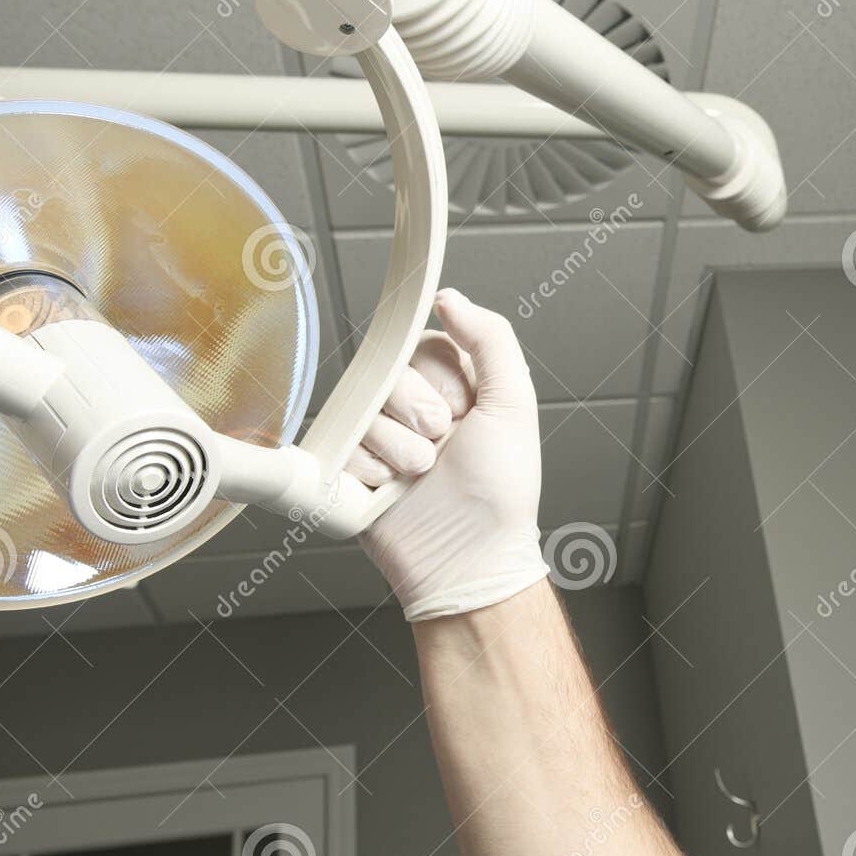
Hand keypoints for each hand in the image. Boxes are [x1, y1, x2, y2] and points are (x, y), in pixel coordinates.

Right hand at [354, 289, 549, 621]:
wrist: (468, 557)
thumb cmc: (500, 489)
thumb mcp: (514, 403)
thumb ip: (490, 339)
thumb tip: (448, 298)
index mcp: (451, 387)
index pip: (421, 346)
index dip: (441, 380)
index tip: (466, 412)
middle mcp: (412, 408)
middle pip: (387, 373)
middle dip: (419, 413)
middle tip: (444, 446)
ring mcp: (379, 438)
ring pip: (363, 409)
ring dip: (398, 448)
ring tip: (421, 474)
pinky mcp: (350, 468)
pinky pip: (342, 445)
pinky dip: (371, 472)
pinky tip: (392, 490)